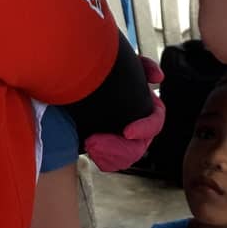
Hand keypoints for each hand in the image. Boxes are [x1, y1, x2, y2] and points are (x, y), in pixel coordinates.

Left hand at [85, 57, 165, 171]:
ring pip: (126, 157)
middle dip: (119, 148)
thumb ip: (143, 66)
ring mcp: (122, 140)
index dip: (145, 128)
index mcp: (146, 107)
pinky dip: (104, 160)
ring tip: (89, 145)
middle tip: (93, 142)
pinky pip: (112, 163)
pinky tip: (88, 150)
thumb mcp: (118, 64)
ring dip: (110, 155)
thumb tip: (159, 79)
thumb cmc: (96, 73)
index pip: (155, 121)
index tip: (126, 132)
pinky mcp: (108, 149)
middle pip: (139, 146)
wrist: (67, 87)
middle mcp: (137, 126)